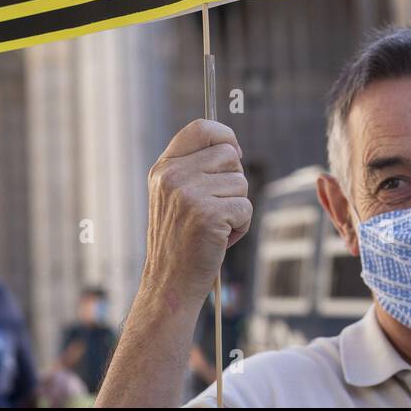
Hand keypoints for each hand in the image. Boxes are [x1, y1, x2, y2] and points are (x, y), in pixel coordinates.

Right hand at [138, 119, 251, 314]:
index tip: (234, 154)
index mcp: (164, 167)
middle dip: (234, 181)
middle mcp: (173, 176)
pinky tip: (220, 239)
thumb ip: (195, 167)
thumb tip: (233, 146)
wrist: (169, 283)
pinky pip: (246, 208)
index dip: (225, 136)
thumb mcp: (175, 195)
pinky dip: (241, 226)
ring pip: (241, 183)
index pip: (202, 127)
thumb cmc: (181, 239)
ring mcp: (188, 194)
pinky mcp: (207, 214)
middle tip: (216, 207)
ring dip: (237, 207)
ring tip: (215, 227)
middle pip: (229, 155)